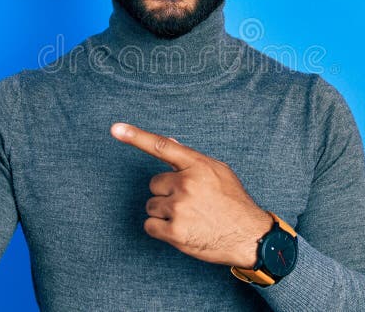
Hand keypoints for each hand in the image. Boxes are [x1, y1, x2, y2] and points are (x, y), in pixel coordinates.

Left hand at [111, 122, 272, 267]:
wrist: (248, 236)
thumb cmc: (233, 201)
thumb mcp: (218, 172)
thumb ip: (191, 159)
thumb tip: (169, 142)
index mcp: (197, 165)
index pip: (161, 146)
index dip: (135, 136)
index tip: (115, 129)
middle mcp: (186, 183)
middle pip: (154, 184)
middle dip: (166, 192)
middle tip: (189, 202)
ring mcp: (179, 208)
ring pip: (151, 205)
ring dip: (164, 212)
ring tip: (189, 217)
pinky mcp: (174, 232)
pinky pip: (150, 225)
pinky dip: (160, 229)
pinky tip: (181, 230)